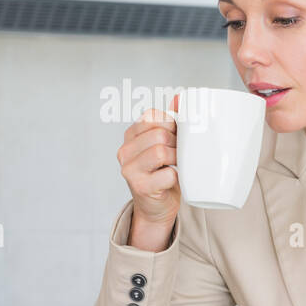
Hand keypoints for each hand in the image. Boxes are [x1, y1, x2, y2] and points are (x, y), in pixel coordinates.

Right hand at [117, 93, 179, 230]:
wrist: (157, 208)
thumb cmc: (164, 173)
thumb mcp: (166, 144)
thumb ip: (171, 122)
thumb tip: (180, 97)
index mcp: (131, 135)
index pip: (153, 116)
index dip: (172, 125)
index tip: (177, 136)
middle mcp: (125, 150)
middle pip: (160, 134)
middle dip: (177, 144)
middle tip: (180, 154)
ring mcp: (129, 169)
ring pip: (161, 151)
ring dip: (177, 159)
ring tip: (177, 165)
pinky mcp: (140, 186)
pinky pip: (168, 174)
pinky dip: (177, 177)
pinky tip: (174, 180)